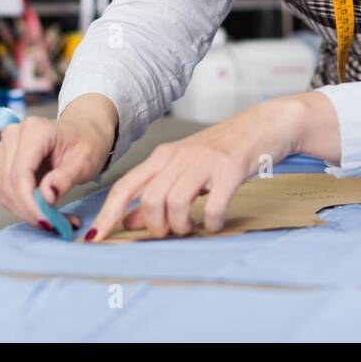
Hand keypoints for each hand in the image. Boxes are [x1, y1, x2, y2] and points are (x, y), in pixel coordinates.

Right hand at [0, 95, 115, 230]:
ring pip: (7, 192)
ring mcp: (7, 148)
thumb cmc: (88, 141)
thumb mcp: (85, 161)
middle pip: (10, 185)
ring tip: (55, 218)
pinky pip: (9, 192)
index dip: (30, 203)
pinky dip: (26, 206)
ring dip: (28, 211)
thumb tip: (47, 196)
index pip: (20, 174)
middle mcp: (15, 136)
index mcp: (35, 130)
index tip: (47, 221)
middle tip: (56, 225)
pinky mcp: (6, 162)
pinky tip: (46, 210)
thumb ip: (65, 178)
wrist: (86, 132)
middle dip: (31, 211)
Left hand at [86, 92, 335, 241]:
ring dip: (182, 226)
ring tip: (193, 226)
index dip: (107, 214)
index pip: (125, 187)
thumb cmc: (224, 149)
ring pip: (175, 204)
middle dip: (157, 227)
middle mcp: (179, 156)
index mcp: (163, 156)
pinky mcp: (231, 169)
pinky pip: (212, 206)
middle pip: (150, 200)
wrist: (265, 123)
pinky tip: (215, 222)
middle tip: (174, 230)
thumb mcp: (184, 167)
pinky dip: (211, 222)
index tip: (94, 238)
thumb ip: (156, 191)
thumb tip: (129, 221)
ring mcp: (205, 161)